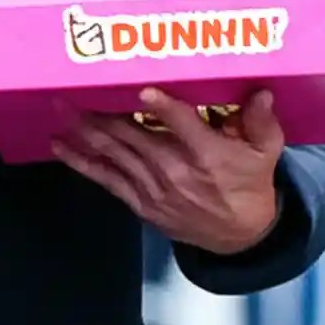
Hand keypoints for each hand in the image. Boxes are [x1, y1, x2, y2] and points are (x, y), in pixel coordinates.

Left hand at [53, 88, 283, 254]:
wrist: (239, 237)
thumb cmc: (250, 184)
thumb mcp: (265, 152)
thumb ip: (260, 121)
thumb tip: (260, 92)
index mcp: (208, 154)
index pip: (183, 124)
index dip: (163, 107)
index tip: (143, 89)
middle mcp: (175, 170)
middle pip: (132, 135)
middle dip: (101, 111)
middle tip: (73, 87)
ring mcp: (153, 188)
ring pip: (113, 153)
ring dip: (84, 130)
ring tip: (60, 108)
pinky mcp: (140, 203)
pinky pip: (105, 179)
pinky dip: (81, 162)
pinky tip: (59, 145)